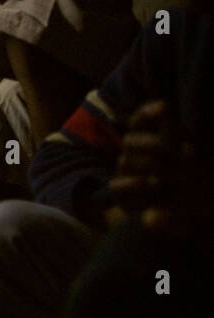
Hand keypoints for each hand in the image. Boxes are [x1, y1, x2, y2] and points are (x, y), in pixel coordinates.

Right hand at [108, 99, 196, 235]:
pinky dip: (138, 185)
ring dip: (156, 167)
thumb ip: (176, 135)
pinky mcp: (121, 195)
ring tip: (182, 177)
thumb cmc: (199, 181)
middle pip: (131, 140)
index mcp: (152, 137)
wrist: (199, 209)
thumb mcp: (195, 157)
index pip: (140, 119)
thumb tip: (163, 113)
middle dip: (159, 144)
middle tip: (188, 153)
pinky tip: (159, 188)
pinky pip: (118, 185)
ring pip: (126, 161)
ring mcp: (126, 173)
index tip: (165, 107)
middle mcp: (134, 153)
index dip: (148, 112)